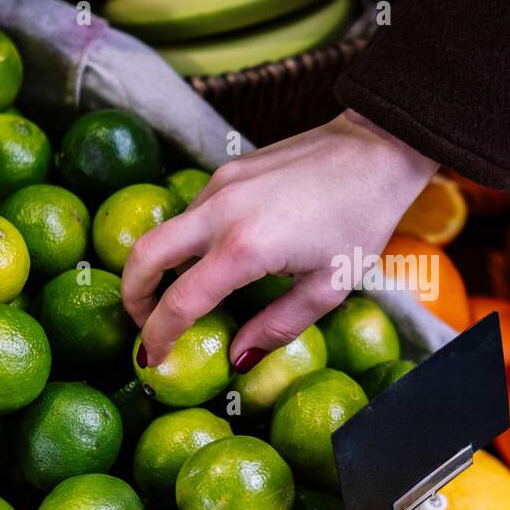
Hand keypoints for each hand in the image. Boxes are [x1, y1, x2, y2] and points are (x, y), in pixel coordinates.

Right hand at [122, 110, 439, 368]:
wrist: (376, 149)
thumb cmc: (361, 220)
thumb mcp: (328, 287)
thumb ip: (277, 327)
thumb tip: (236, 359)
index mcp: (246, 248)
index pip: (179, 302)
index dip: (157, 338)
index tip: (150, 361)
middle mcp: (220, 212)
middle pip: (143, 257)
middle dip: (133, 297)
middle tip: (145, 326)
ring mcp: (219, 184)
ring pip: (164, 231)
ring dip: (158, 268)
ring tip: (180, 298)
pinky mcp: (227, 170)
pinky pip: (191, 213)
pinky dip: (187, 243)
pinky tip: (215, 260)